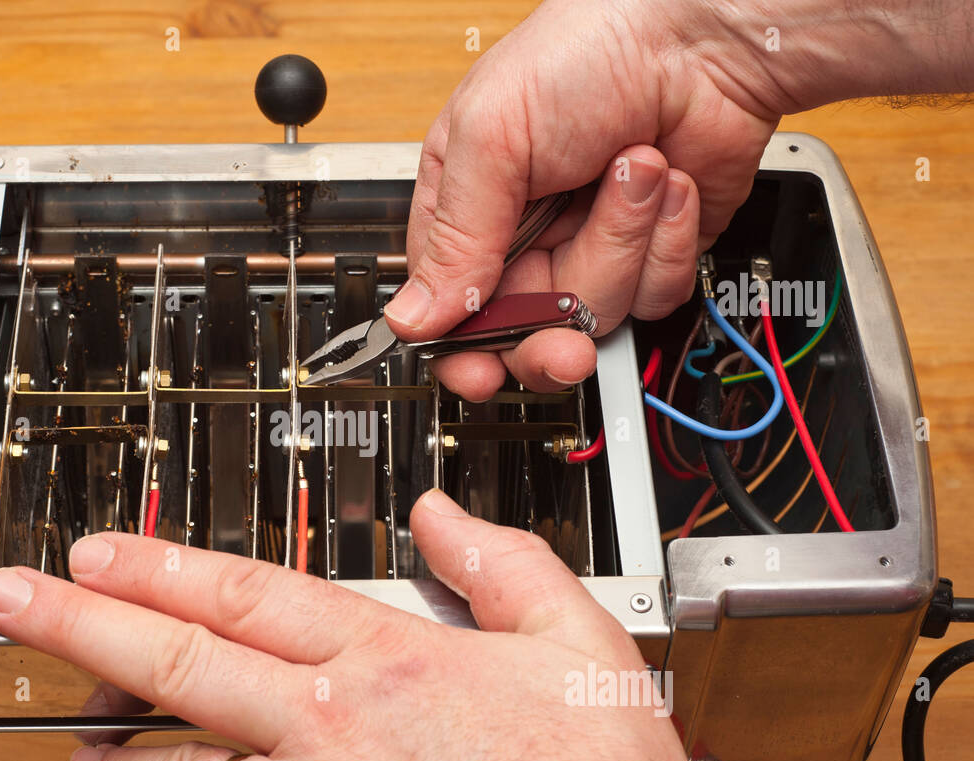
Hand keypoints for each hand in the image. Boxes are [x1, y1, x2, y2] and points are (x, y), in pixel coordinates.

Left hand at [0, 490, 735, 760]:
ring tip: (71, 743)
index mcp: (388, 661)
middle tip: (14, 600)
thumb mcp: (577, 642)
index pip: (244, 594)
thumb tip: (442, 514)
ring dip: (108, 754)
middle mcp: (329, 732)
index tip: (99, 549)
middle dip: (80, 624)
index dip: (159, 565)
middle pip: (178, 664)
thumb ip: (504, 563)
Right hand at [388, 0, 785, 399]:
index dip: (461, 346)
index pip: (447, 305)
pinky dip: (665, 242)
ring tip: (629, 172)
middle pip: (521, 331)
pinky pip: (653, 295)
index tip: (478, 368)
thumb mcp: (492, 136)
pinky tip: (664, 185)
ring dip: (619, 243)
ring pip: (594, 314)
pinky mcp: (651, 253)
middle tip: (563, 335)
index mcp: (467, 205)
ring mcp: (590, 246)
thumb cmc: (588, 52)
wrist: (705, 36)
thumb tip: (412, 316)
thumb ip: (452, 236)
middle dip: (549, 331)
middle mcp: (525, 235)